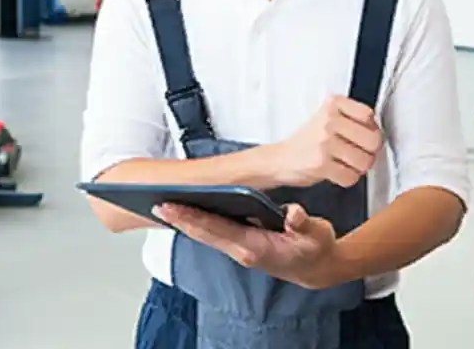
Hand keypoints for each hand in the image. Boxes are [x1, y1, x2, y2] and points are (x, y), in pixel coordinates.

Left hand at [154, 203, 342, 289]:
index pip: (217, 230)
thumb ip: (303, 224)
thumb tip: (292, 213)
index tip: (171, 207)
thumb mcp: (317, 235)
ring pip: (206, 234)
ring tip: (163, 205)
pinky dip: (198, 223)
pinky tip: (186, 211)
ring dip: (185, 221)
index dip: (192, 217)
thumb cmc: (315, 249)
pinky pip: (214, 234)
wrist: (317, 269)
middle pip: (204, 233)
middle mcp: (242, 251)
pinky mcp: (241, 246)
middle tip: (155, 203)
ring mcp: (240, 250)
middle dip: (179, 219)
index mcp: (255, 248)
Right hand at [273, 95, 382, 187]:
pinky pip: (351, 177)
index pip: (369, 115)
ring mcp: (325, 143)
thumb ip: (351, 118)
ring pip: (365, 161)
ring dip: (360, 167)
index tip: (363, 134)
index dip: (371, 128)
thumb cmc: (307, 141)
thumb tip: (377, 130)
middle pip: (373, 140)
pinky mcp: (321, 164)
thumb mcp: (327, 117)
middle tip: (361, 153)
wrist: (280, 159)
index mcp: (332, 104)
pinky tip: (339, 172)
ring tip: (348, 163)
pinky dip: (348, 178)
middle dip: (371, 152)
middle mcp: (329, 121)